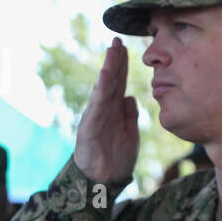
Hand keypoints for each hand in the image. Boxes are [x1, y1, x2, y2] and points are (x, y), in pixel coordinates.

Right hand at [74, 38, 139, 184]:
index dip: (122, 66)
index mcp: (115, 110)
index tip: (126, 48)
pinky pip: (97, 105)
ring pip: (104, 88)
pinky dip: (101, 90)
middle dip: (114, 61)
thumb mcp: (130, 134)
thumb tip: (131, 97)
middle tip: (118, 40)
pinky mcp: (90, 125)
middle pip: (111, 80)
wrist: (104, 180)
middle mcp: (105, 109)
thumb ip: (130, 116)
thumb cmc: (116, 158)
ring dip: (108, 69)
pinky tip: (105, 75)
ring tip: (112, 51)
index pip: (119, 83)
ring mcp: (97, 116)